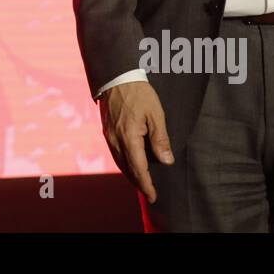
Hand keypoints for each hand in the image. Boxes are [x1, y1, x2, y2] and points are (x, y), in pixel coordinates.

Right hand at [101, 81, 174, 203]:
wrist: (116, 77)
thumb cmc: (138, 93)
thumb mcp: (155, 114)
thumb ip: (160, 139)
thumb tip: (166, 161)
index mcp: (129, 138)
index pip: (139, 168)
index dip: (146, 184)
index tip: (153, 196)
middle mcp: (116, 140)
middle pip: (127, 169)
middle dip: (138, 183)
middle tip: (149, 194)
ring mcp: (109, 136)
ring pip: (119, 163)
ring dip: (130, 175)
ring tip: (141, 182)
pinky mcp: (106, 131)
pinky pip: (115, 154)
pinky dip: (123, 164)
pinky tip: (129, 164)